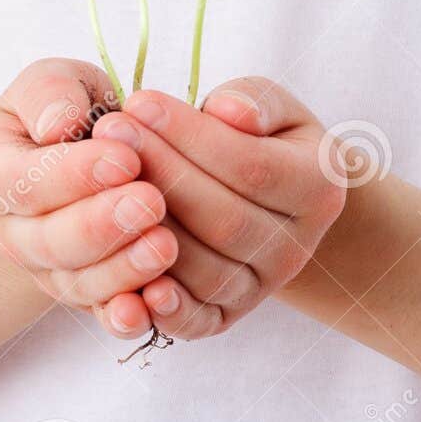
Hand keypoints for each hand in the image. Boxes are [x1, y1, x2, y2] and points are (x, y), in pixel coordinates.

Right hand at [0, 57, 176, 330]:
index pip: (25, 183)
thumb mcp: (49, 84)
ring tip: (166, 244)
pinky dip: (127, 316)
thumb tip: (59, 124)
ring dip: (124, 268)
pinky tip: (156, 304)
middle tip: (151, 202)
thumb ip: (49, 94)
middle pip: (51, 242)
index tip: (125, 157)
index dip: (74, 174)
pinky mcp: (85, 294)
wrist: (70, 157)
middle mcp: (11, 233)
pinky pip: (102, 314)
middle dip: (103, 225)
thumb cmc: (62, 111)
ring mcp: (46, 271)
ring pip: (80, 282)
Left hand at [89, 76, 347, 340]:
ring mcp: (263, 287)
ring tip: (102, 183)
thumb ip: (256, 100)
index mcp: (318, 188)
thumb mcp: (273, 106)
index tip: (140, 102)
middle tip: (110, 132)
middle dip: (160, 172)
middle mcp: (297, 247)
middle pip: (224, 220)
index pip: (251, 166)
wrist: (274, 201)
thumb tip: (228, 111)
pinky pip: (197, 321)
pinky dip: (164, 310)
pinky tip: (130, 285)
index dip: (191, 135)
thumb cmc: (265, 139)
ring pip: (205, 270)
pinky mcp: (228, 317)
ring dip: (147, 230)